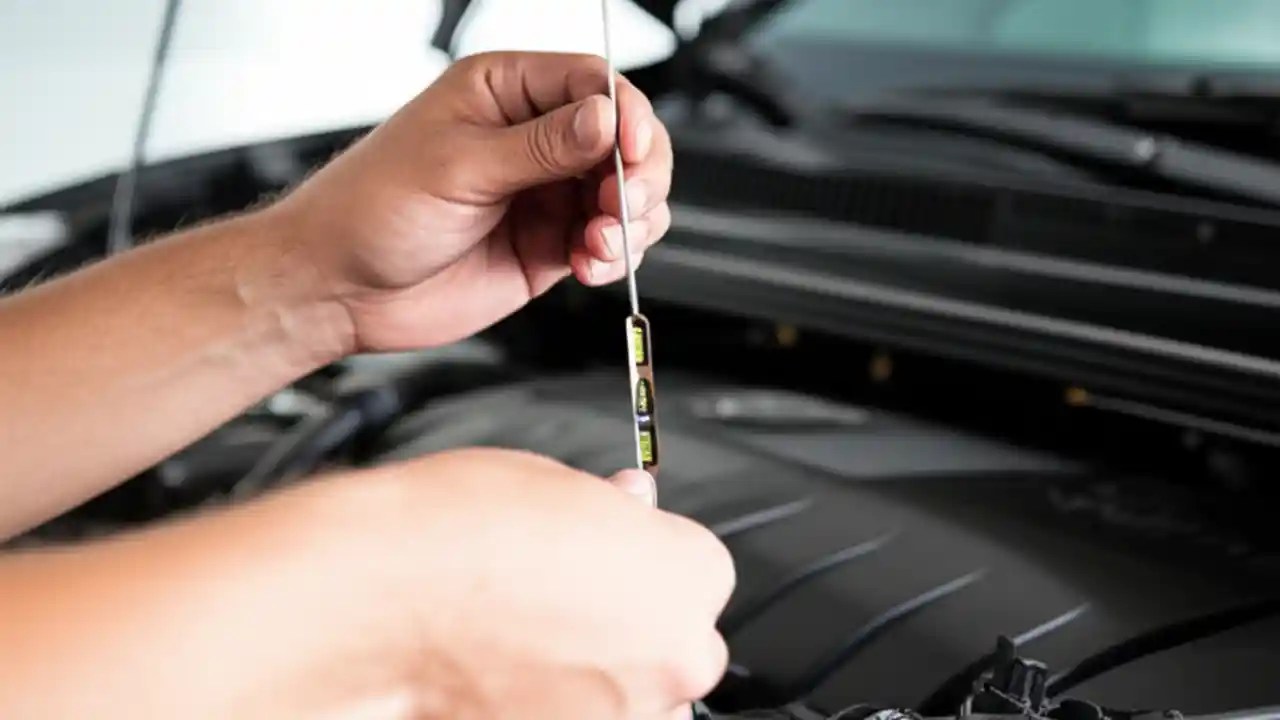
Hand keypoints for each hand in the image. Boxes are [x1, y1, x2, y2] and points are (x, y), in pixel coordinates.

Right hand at [0, 450, 728, 718]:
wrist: (369, 601)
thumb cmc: (451, 535)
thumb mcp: (552, 483)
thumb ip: (612, 510)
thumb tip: (631, 505)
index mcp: (688, 580)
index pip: (697, 569)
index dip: (641, 557)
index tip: (605, 552)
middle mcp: (672, 664)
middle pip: (676, 643)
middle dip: (629, 623)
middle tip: (556, 598)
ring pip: (631, 697)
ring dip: (596, 675)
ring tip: (519, 642)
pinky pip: (579, 718)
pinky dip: (551, 702)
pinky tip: (500, 674)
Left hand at [270, 51, 672, 351]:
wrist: (340, 288)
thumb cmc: (370, 209)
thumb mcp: (459, 167)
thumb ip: (540, 147)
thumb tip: (605, 119)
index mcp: (504, 92)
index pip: (594, 83)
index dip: (627, 116)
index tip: (633, 153)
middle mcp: (532, 138)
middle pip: (624, 141)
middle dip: (638, 176)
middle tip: (622, 207)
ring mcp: (543, 194)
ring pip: (626, 196)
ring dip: (630, 222)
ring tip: (598, 245)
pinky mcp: (548, 246)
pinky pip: (608, 243)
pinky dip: (615, 256)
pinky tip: (590, 266)